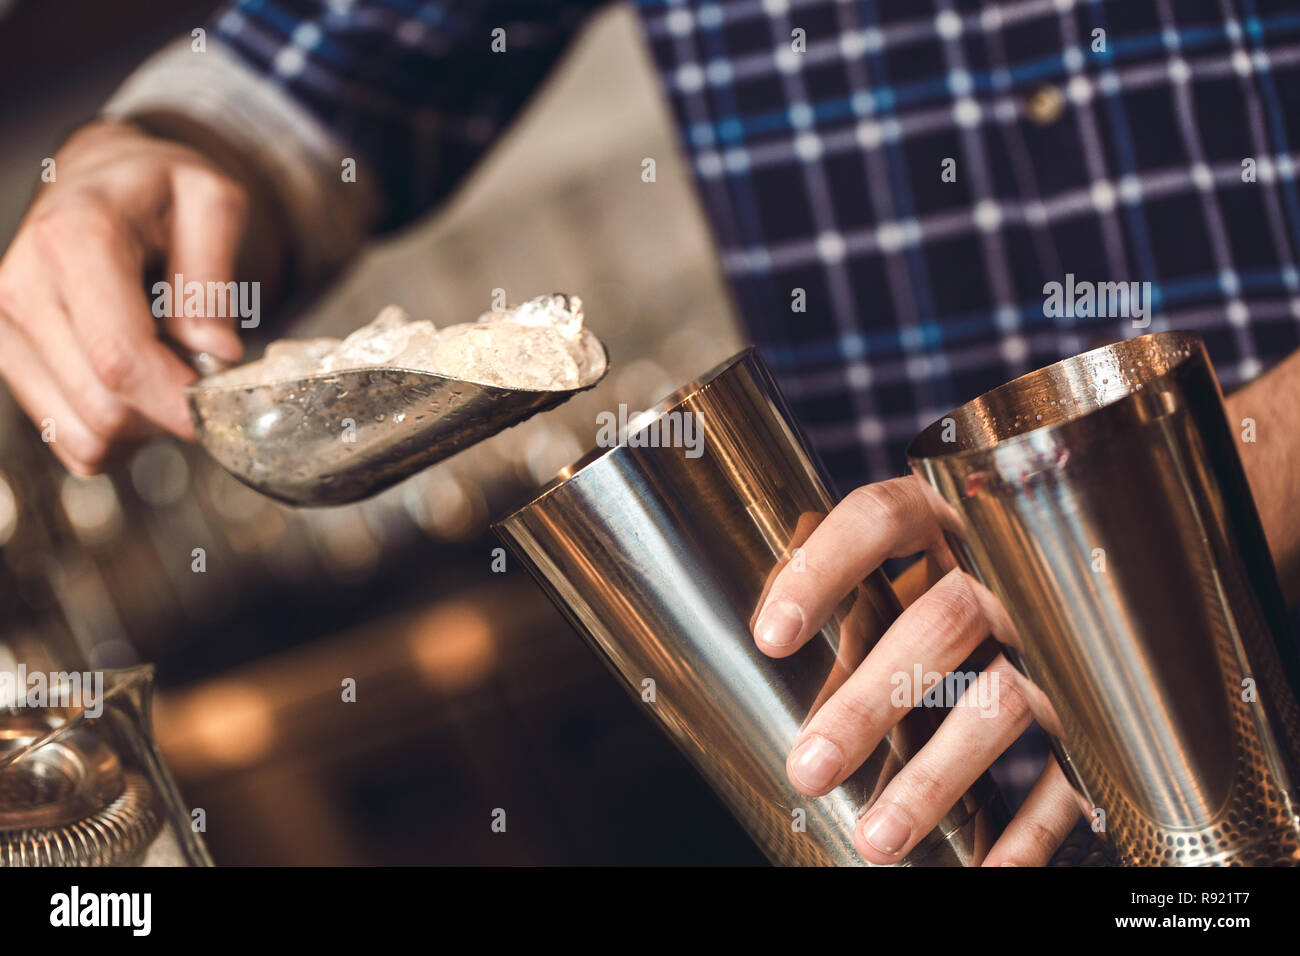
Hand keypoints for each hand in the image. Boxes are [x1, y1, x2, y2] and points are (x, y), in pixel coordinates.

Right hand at [0, 120, 249, 473]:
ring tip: (165, 371)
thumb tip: (213, 351)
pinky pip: (69, 437)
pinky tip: (136, 388)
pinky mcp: (6, 358)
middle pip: (104, 406)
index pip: (120, 356)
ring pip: (85, 433)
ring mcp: (5, 327)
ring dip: (142, 425)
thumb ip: (214, 277)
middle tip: (198, 374)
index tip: (214, 410)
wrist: (103, 181)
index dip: (174, 400)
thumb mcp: (212, 203)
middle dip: (165, 409)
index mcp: (76, 239)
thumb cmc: (162, 193)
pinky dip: (115, 433)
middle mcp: (23, 284)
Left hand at [751, 475, 1082, 865]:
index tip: (770, 637)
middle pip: (942, 624)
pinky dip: (1023, 834)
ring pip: (1002, 704)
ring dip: (936, 778)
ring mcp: (1038, 660)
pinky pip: (1061, 781)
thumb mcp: (875, 602)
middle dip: (869, 703)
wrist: (1037, 639)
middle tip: (807, 769)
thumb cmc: (918, 620)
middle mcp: (990, 593)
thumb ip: (829, 617)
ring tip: (876, 841)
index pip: (882, 520)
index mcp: (932, 538)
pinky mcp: (1074, 735)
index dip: (826, 569)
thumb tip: (754, 654)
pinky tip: (982, 873)